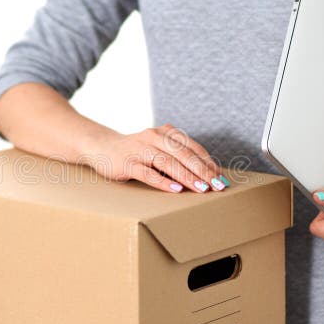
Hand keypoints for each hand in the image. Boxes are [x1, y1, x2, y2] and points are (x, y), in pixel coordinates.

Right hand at [81, 124, 227, 192]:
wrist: (102, 147)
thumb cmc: (137, 151)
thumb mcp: (159, 147)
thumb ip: (178, 155)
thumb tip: (207, 174)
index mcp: (166, 133)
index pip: (193, 148)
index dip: (208, 162)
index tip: (221, 177)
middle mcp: (154, 137)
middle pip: (184, 155)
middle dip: (203, 171)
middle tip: (217, 185)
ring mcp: (140, 150)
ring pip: (168, 163)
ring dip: (187, 177)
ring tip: (201, 189)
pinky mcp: (128, 163)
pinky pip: (148, 173)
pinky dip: (163, 182)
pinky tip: (176, 190)